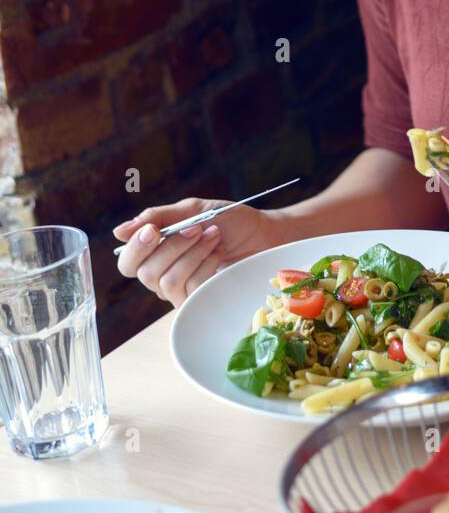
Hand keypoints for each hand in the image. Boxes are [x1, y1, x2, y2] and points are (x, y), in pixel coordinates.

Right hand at [113, 197, 284, 308]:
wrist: (265, 234)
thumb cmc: (230, 221)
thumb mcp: (193, 210)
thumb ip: (158, 218)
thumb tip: (118, 232)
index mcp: (157, 253)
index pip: (128, 262)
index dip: (135, 248)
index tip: (153, 230)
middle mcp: (164, 276)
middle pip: (145, 272)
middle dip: (171, 247)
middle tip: (196, 229)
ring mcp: (183, 292)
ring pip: (168, 281)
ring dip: (193, 253)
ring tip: (214, 236)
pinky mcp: (202, 301)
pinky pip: (191, 289)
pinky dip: (206, 264)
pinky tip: (220, 252)